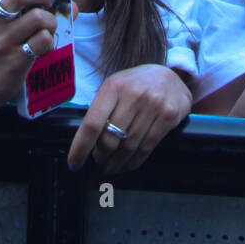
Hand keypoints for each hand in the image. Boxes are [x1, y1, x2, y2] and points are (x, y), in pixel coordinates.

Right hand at [0, 0, 69, 116]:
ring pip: (38, 17)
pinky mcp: (14, 60)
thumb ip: (32, 11)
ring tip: (47, 32)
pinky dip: (49, 43)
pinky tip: (43, 49)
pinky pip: (41, 42)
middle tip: (52, 6)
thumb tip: (72, 5)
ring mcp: (4, 39)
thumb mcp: (2, 26)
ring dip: (52, 22)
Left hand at [67, 65, 192, 172]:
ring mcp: (153, 104)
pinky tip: (127, 165)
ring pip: (129, 146)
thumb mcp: (115, 88)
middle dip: (101, 155)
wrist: (171, 77)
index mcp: (113, 86)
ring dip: (116, 162)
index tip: (74, 163)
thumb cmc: (136, 86)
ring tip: (111, 166)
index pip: (92, 123)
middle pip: (111, 138)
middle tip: (98, 160)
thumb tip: (87, 143)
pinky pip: (147, 147)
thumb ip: (102, 110)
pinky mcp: (169, 115)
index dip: (81, 147)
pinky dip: (134, 161)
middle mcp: (133, 94)